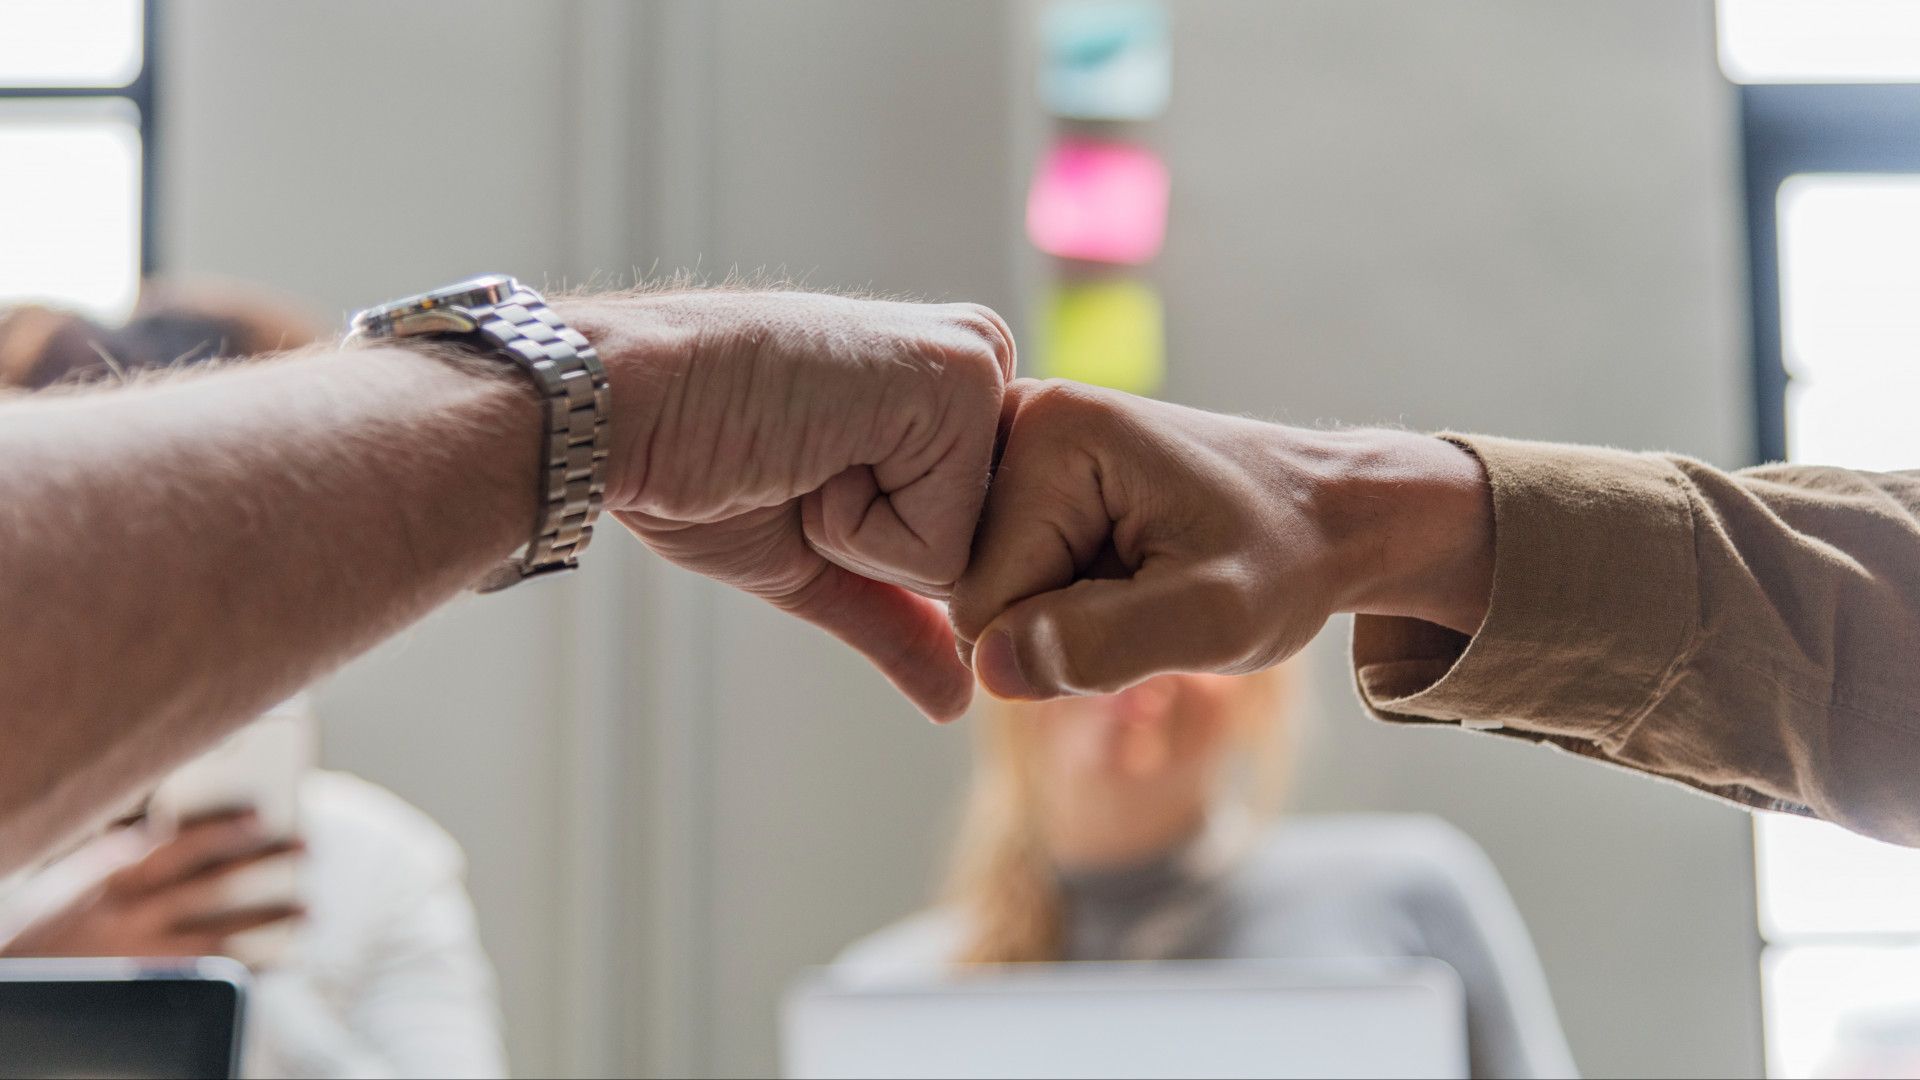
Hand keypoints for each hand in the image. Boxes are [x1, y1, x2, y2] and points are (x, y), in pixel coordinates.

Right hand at [0, 810, 303, 958]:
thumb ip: (120, 854)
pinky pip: (209, 980)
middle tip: (308, 846)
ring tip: (310, 910)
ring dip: (269, 920)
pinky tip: (282, 962)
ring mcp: (139, 958)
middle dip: (262, 865)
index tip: (264, 814)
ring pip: (219, 937)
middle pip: (209, 886)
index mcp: (109, 880)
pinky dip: (250, 970)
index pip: (174, 846)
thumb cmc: (47, 926)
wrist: (17, 987)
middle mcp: (128, 918)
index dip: (222, 829)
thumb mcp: (74, 881)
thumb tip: (169, 826)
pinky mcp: (150, 991)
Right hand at [559, 290, 1015, 721]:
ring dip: (868, 539)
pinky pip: (946, 543)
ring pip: (974, 555)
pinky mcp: (963, 377)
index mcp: (957, 400)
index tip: (808, 479)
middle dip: (886, 552)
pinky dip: (861, 528)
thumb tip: (959, 701)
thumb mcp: (814, 559)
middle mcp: (987, 367)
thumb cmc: (700, 463)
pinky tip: (812, 450)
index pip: (984, 549)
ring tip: (807, 457)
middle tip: (806, 470)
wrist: (627, 409)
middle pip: (993, 556)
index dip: (886, 557)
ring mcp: (982, 367)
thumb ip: (897, 620)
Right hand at [949, 380, 1493, 698]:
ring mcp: (1015, 443)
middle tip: (1148, 593)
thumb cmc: (1283, 560)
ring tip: (1140, 578)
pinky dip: (1061, 594)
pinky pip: (1004, 573)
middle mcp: (1016, 419)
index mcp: (1050, 433)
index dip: (1060, 638)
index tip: (1148, 601)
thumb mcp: (1215, 619)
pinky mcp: (1024, 471)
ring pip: (986, 590)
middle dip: (1056, 622)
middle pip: (972, 591)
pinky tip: (1122, 568)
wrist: (1326, 515)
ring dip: (1060, 612)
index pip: (981, 601)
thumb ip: (1103, 645)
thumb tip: (990, 668)